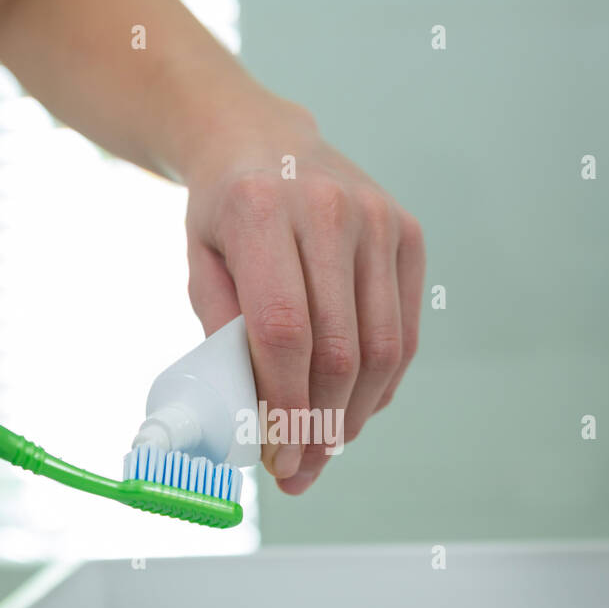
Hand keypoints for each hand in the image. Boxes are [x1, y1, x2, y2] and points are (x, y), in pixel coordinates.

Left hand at [181, 100, 423, 493]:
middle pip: (339, 350)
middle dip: (321, 425)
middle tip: (302, 468)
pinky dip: (382, 384)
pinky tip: (353, 408)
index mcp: (262, 211)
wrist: (262, 139)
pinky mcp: (408, 235)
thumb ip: (224, 338)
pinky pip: (403, 332)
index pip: (284, 333)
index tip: (279, 458)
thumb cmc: (223, 214)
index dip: (286, 408)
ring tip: (326, 446)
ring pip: (381, 350)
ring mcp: (378, 220)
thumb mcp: (200, 266)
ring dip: (355, 415)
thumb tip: (258, 426)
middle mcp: (329, 210)